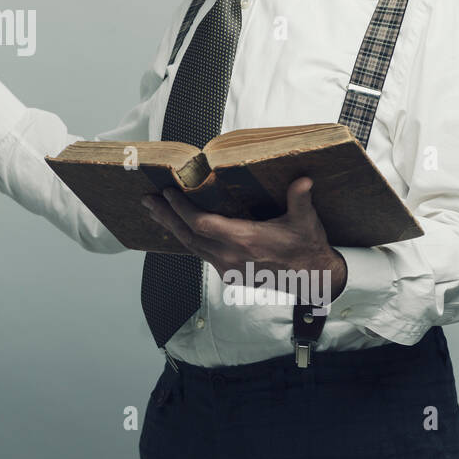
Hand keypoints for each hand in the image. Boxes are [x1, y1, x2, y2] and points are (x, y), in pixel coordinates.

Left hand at [141, 177, 347, 302]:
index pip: (202, 224)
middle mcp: (231, 256)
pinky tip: (178, 228)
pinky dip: (187, 239)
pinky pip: (201, 254)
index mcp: (245, 240)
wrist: (311, 278)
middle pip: (188, 235)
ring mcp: (228, 268)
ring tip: (156, 211)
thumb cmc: (307, 247)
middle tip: (147, 200)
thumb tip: (304, 180)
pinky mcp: (228, 274)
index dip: (181, 209)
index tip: (168, 193)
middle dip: (165, 216)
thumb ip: (300, 199)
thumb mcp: (306, 221)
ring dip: (172, 227)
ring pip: (191, 246)